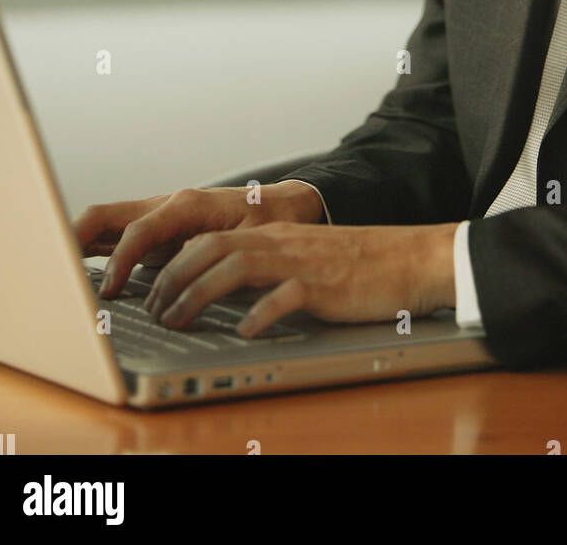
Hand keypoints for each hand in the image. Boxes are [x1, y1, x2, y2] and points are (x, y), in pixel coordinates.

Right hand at [73, 182, 323, 295]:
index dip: (120, 262)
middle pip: (104, 216)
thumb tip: (193, 273)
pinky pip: (115, 237)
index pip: (138, 230)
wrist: (282, 206)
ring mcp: (156, 217)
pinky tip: (84, 276)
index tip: (111, 291)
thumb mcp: (251, 237)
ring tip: (62, 280)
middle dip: (75, 240)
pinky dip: (94, 252)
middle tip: (60, 277)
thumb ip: (221, 252)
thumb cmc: (268, 220)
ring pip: (103, 224)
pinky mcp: (155, 231)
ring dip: (80, 247)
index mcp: (185, 205)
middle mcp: (164, 206)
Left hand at [141, 222, 458, 334]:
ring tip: (179, 320)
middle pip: (212, 248)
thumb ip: (270, 269)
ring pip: (236, 267)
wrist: (412, 259)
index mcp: (275, 236)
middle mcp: (282, 242)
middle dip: (174, 278)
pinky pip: (285, 296)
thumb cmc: (362, 266)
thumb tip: (228, 294)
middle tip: (154, 308)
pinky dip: (259, 313)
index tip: (154, 291)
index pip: (210, 239)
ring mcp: (302, 262)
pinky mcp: (325, 285)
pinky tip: (245, 331)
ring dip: (199, 294)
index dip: (174, 264)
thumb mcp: (306, 260)